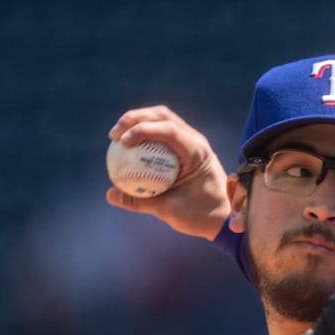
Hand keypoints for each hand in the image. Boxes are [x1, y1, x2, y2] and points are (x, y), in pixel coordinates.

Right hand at [106, 106, 230, 240]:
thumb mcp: (169, 211)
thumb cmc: (201, 215)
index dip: (142, 130)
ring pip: (162, 120)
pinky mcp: (186, 147)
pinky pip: (163, 133)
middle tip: (114, 135)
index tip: (122, 143)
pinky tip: (128, 147)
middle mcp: (196, 141)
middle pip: (162, 116)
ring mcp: (192, 142)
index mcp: (197, 153)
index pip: (169, 130)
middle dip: (134, 119)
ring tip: (117, 137)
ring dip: (138, 122)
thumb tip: (110, 194)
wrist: (223, 218)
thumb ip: (140, 201)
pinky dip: (145, 134)